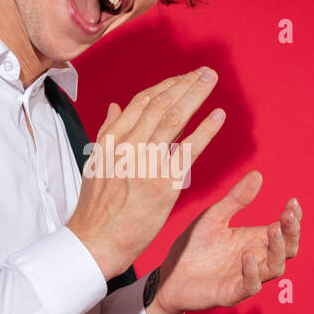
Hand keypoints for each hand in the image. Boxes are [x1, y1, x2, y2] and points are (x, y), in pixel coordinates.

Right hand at [67, 68, 225, 280]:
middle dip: (186, 84)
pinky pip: (189, 151)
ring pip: (174, 118)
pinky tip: (218, 116)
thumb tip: (115, 106)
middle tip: (206, 72)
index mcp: (112, 139)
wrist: (95, 242)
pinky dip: (205, 130)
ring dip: (196, 95)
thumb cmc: (96, 208)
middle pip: (161, 104)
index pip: (142, 101)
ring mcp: (146, 164)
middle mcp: (128, 146)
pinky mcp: (163, 185)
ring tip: (211, 81)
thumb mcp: (94, 164)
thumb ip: (107, 133)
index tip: (183, 78)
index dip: (166, 86)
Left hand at [145, 171, 301, 313]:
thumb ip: (236, 200)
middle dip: (292, 232)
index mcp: (255, 240)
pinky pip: (250, 286)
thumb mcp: (214, 217)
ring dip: (277, 250)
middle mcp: (256, 259)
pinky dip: (252, 272)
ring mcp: (246, 277)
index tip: (293, 202)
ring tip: (274, 230)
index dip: (294, 218)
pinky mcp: (231, 293)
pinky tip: (247, 255)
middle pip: (288, 249)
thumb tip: (258, 174)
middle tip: (288, 216)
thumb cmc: (193, 246)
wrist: (168, 275)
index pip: (285, 230)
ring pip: (275, 268)